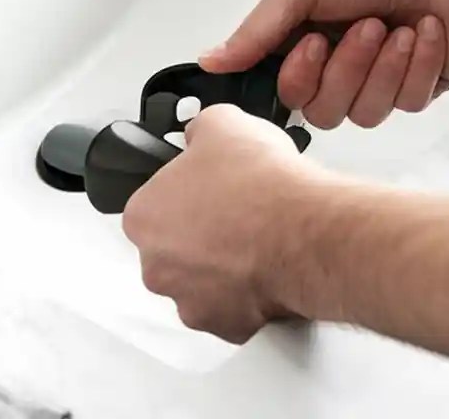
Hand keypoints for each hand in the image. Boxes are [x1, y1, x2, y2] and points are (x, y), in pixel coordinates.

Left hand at [123, 104, 321, 343]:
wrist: (305, 231)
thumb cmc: (263, 186)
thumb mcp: (222, 122)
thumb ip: (199, 131)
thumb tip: (200, 134)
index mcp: (143, 217)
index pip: (154, 204)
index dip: (187, 192)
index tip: (210, 190)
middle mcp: (157, 265)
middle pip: (174, 248)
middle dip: (202, 234)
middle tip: (238, 215)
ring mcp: (189, 299)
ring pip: (201, 282)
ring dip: (223, 266)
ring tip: (258, 241)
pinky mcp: (225, 325)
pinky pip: (232, 309)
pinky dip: (248, 294)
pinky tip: (269, 268)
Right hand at [200, 0, 448, 128]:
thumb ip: (257, 28)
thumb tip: (212, 59)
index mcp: (302, 33)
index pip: (281, 87)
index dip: (298, 76)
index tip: (313, 43)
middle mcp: (336, 60)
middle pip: (320, 110)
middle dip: (347, 68)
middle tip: (367, 25)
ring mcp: (378, 78)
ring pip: (364, 114)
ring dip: (383, 67)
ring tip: (398, 26)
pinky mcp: (417, 87)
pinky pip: (406, 104)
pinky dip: (418, 65)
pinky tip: (426, 32)